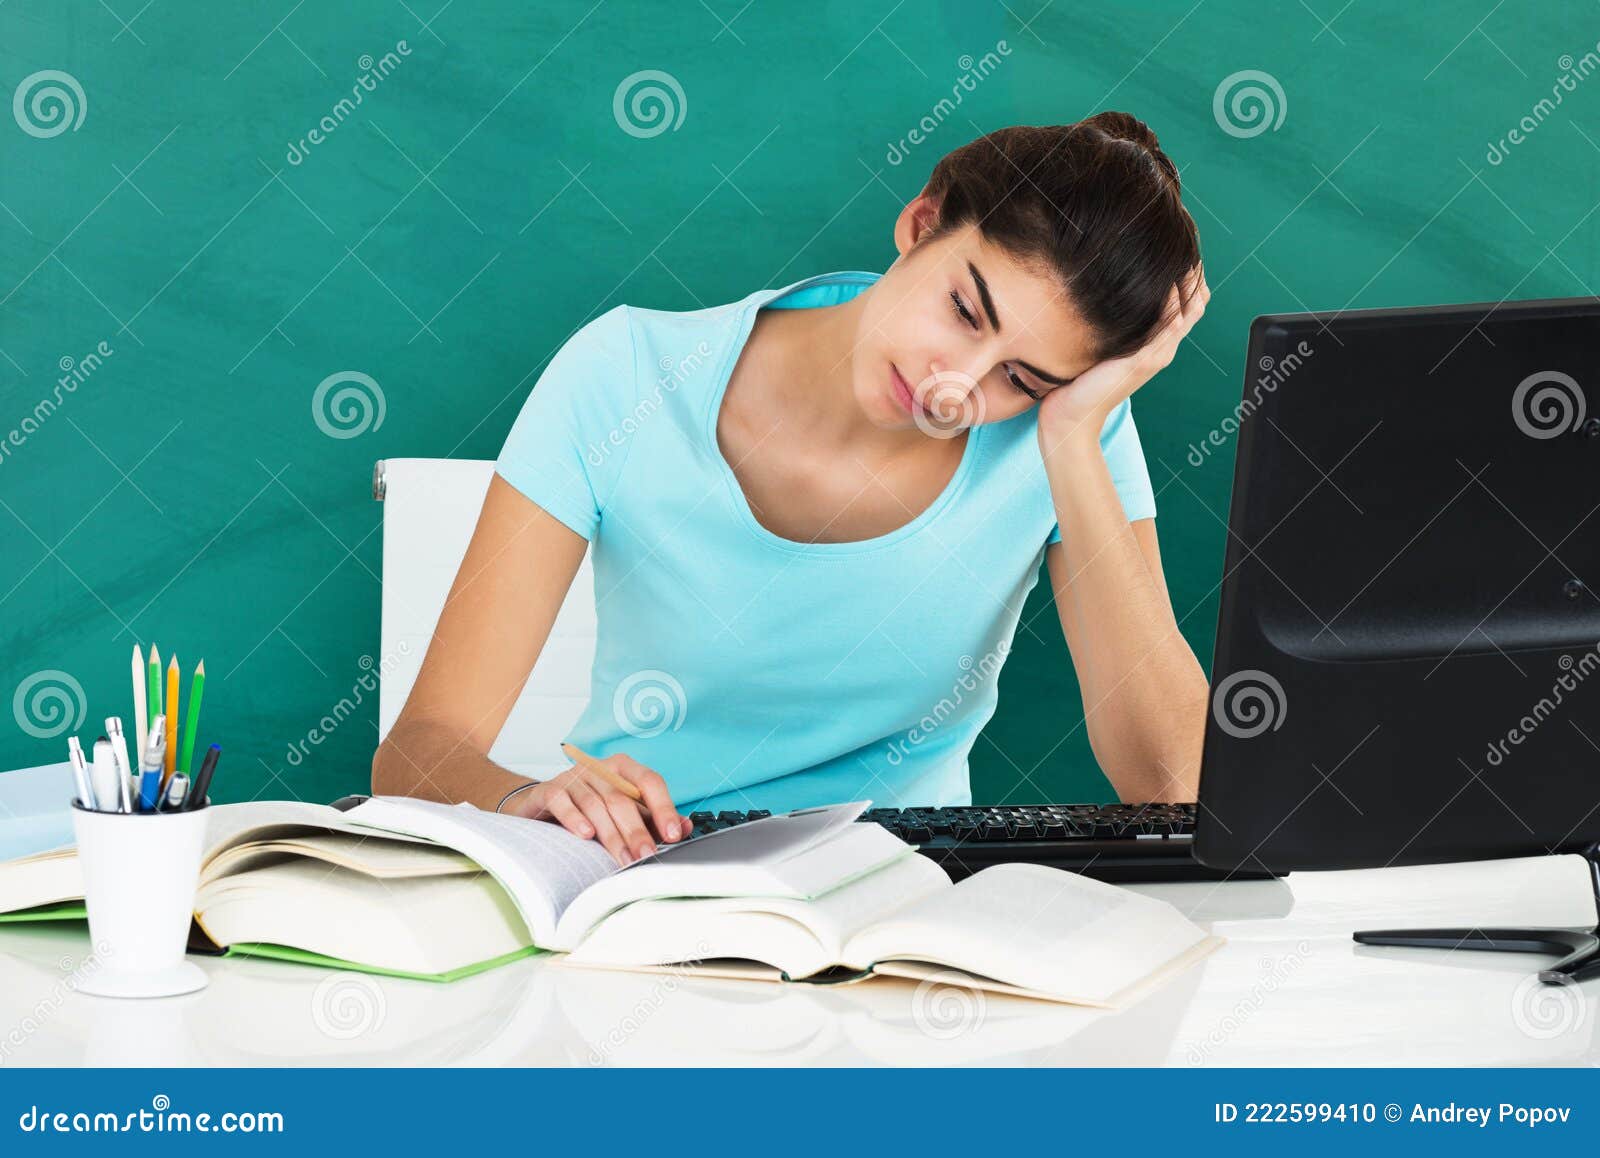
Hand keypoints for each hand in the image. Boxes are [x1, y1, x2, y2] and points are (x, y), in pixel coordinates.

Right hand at [504, 752, 691, 865]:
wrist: (545, 807)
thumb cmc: (593, 810)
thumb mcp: (627, 813)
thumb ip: (654, 820)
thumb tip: (686, 827)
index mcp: (625, 769)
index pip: (650, 781)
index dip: (664, 808)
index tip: (674, 835)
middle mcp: (601, 768)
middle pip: (623, 798)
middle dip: (637, 831)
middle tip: (648, 856)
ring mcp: (573, 777)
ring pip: (595, 804)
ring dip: (611, 835)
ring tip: (623, 859)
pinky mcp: (549, 789)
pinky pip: (563, 801)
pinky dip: (575, 818)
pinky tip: (586, 835)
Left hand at [1037, 262, 1208, 447]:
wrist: (1071, 418)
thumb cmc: (1079, 383)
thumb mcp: (1103, 345)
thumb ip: (1114, 325)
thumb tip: (1104, 292)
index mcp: (1156, 345)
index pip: (1187, 303)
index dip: (1189, 275)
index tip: (1179, 245)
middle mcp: (1162, 349)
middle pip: (1195, 303)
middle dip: (1193, 271)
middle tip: (1185, 237)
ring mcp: (1156, 355)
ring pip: (1188, 311)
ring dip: (1187, 280)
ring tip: (1182, 250)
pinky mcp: (1142, 360)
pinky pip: (1168, 326)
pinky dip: (1170, 303)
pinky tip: (1166, 283)